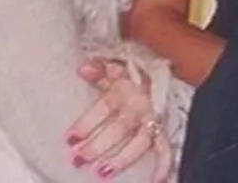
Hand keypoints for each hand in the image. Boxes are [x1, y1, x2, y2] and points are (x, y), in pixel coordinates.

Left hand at [66, 58, 172, 180]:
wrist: (168, 68)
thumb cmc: (137, 71)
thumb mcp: (117, 65)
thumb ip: (101, 67)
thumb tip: (84, 68)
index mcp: (125, 90)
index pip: (104, 108)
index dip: (86, 123)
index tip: (68, 139)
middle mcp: (140, 106)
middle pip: (119, 128)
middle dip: (98, 145)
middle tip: (78, 159)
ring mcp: (153, 119)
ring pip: (140, 142)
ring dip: (122, 158)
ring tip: (103, 172)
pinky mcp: (165, 129)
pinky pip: (166, 149)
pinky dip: (164, 166)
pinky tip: (157, 181)